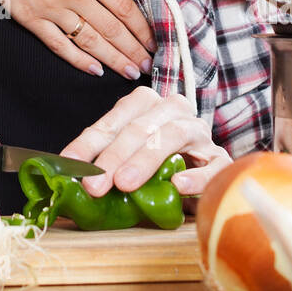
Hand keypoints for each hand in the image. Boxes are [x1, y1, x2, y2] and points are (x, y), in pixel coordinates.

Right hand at [0, 0, 155, 80]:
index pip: (125, 8)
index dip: (143, 29)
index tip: (155, 41)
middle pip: (113, 29)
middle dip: (134, 50)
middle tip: (148, 65)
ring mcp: (51, 7)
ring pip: (90, 41)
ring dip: (113, 59)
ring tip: (129, 72)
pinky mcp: (30, 18)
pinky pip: (59, 45)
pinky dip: (79, 60)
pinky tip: (95, 70)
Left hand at [61, 86, 230, 199]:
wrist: (204, 169)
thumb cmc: (158, 162)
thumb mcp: (130, 155)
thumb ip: (107, 159)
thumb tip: (71, 178)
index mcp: (148, 104)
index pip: (114, 120)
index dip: (89, 143)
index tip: (69, 165)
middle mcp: (175, 110)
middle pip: (141, 128)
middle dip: (114, 156)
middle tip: (94, 184)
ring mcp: (201, 133)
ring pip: (173, 135)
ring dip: (146, 160)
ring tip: (125, 184)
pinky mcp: (222, 160)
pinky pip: (212, 165)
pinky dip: (195, 175)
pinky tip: (178, 186)